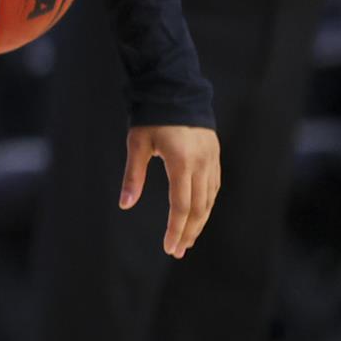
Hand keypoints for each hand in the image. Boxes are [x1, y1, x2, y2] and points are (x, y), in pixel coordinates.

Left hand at [121, 124, 220, 257]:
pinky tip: (197, 216)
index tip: (169, 248)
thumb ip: (133, 176)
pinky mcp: (215, 157)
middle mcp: (201, 164)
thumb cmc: (151, 117)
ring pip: (209, 200)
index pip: (181, 205)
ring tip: (186, 240)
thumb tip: (124, 205)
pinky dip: (206, 205)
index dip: (176, 229)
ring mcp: (212, 161)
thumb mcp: (137, 144)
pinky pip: (213, 188)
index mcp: (181, 161)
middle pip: (198, 208)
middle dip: (188, 232)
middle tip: (178, 251)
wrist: (176, 90)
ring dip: (199, 222)